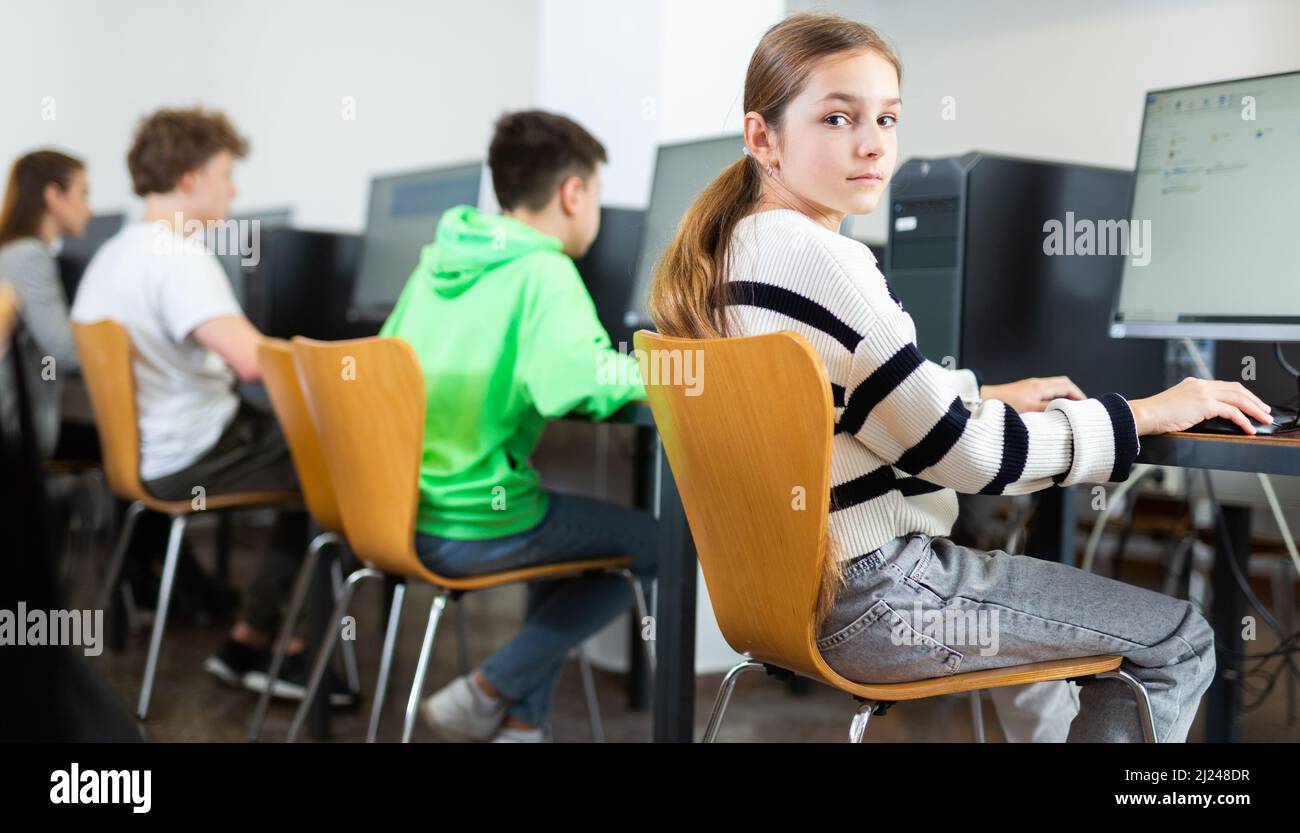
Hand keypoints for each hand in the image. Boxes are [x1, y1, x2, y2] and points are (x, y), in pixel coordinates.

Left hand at [980, 376, 1084, 412]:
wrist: (979, 402)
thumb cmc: (1002, 406)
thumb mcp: (1031, 411)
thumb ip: (1051, 410)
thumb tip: (1068, 412)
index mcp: (1040, 386)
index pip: (1068, 387)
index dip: (1080, 396)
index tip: (1087, 408)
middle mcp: (1036, 384)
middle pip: (1063, 385)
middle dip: (1075, 396)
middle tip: (1081, 409)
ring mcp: (1029, 388)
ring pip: (1053, 389)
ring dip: (1063, 398)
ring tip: (1068, 413)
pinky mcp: (1022, 393)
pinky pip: (1044, 394)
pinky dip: (1052, 400)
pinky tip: (1051, 412)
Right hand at [1129, 377, 1271, 435]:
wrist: (1145, 415)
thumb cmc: (1155, 415)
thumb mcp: (1177, 407)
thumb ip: (1193, 407)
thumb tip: (1207, 418)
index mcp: (1194, 384)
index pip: (1225, 386)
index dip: (1242, 395)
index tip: (1251, 403)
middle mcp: (1200, 385)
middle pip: (1237, 389)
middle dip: (1254, 400)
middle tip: (1264, 411)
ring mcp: (1203, 393)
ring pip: (1238, 398)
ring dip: (1254, 410)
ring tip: (1263, 419)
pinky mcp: (1204, 404)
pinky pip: (1232, 411)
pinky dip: (1243, 420)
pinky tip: (1248, 428)